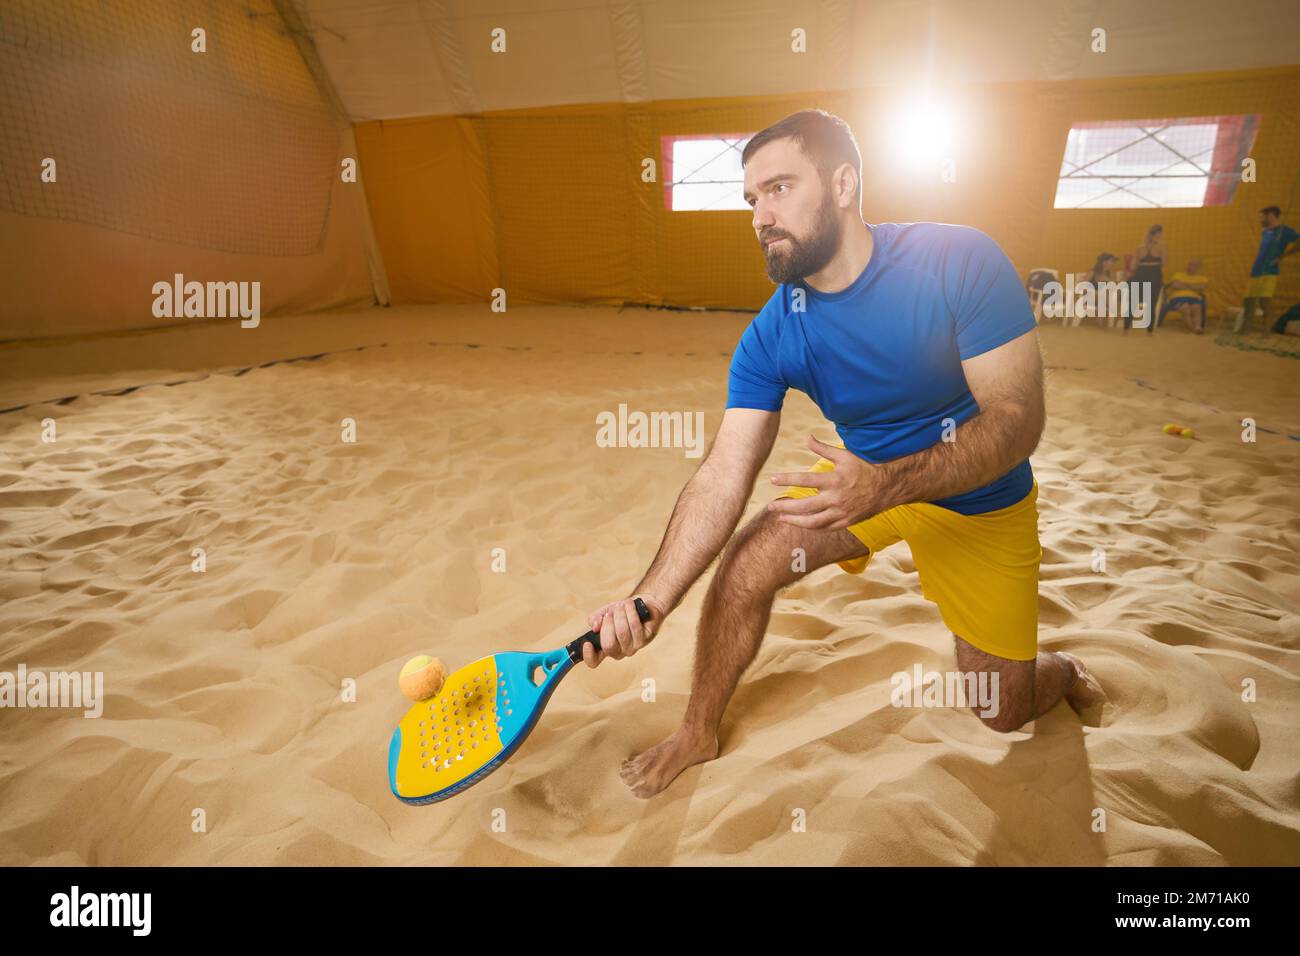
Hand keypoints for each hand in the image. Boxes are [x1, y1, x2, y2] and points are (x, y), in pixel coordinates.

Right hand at [582, 593, 665, 667]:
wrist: (642, 605)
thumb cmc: (621, 612)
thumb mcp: (604, 613)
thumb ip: (595, 619)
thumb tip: (594, 626)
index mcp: (605, 648)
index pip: (594, 661)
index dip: (588, 655)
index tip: (587, 643)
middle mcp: (618, 652)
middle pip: (608, 645)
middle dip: (607, 624)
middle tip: (610, 613)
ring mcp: (632, 648)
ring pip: (622, 633)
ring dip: (620, 615)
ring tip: (620, 605)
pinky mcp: (644, 640)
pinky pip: (635, 626)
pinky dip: (630, 612)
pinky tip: (629, 605)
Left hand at [766, 434, 893, 529]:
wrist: (887, 488)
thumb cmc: (864, 469)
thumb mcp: (844, 456)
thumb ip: (824, 449)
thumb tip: (807, 437)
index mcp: (834, 480)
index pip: (805, 479)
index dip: (788, 479)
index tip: (773, 479)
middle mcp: (836, 498)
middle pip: (805, 506)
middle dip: (785, 507)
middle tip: (771, 506)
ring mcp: (841, 512)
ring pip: (813, 522)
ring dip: (794, 521)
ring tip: (781, 518)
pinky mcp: (845, 522)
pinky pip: (824, 528)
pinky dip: (810, 527)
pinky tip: (800, 523)